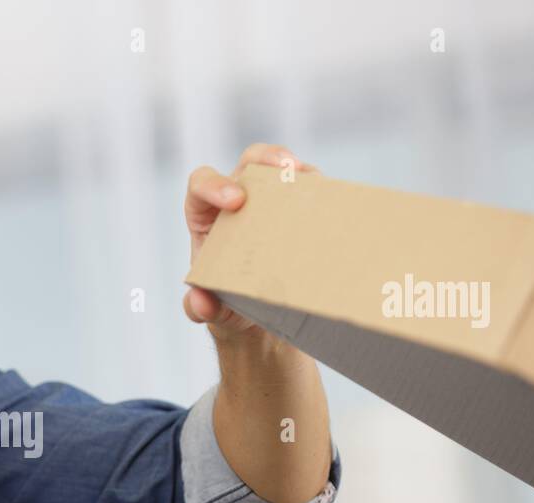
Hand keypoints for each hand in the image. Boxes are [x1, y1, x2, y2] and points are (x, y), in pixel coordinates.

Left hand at [182, 142, 316, 344]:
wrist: (258, 315)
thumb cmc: (226, 304)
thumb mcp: (212, 310)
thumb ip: (199, 308)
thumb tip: (200, 303)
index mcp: (206, 215)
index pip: (202, 184)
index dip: (214, 184)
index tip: (236, 201)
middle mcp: (238, 199)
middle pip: (249, 161)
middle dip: (268, 157)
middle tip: (288, 168)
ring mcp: (271, 200)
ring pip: (284, 168)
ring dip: (302, 170)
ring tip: (317, 182)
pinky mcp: (299, 208)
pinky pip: (312, 190)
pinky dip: (323, 193)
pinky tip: (334, 203)